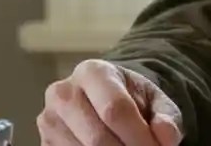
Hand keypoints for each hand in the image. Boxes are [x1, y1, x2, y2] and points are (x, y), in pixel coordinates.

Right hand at [38, 59, 183, 145]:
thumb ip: (166, 116)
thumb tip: (166, 137)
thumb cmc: (133, 97)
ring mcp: (48, 120)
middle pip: (97, 137)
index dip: (139, 136)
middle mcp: (63, 93)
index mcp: (92, 72)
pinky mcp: (44, 142)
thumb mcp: (156, 100)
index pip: (115, 109)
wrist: (107, 98)